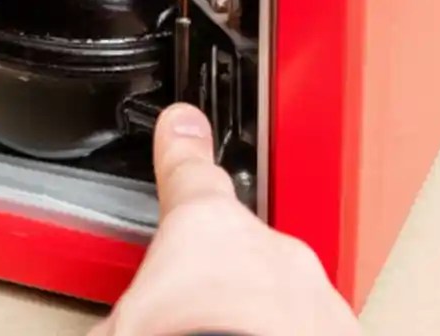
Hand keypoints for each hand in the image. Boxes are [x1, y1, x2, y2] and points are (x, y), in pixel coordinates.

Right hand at [90, 105, 361, 335]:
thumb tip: (99, 329)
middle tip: (192, 312)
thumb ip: (128, 300)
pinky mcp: (341, 329)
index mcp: (204, 226)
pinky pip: (312, 326)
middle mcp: (267, 248)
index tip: (183, 124)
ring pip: (282, 290)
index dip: (182, 148)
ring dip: (259, 313)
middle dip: (221, 275)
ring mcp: (311, 290)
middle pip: (241, 247)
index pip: (188, 173)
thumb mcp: (124, 317)